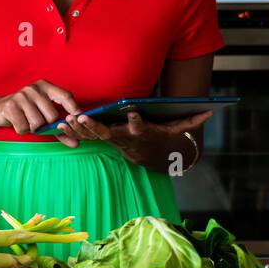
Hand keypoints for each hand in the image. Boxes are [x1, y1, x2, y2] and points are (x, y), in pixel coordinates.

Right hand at [0, 80, 80, 135]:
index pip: (66, 96)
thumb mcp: (43, 115)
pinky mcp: (10, 106)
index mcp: (45, 87)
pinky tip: (18, 122)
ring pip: (37, 123)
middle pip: (52, 116)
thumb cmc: (26, 112)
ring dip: (32, 128)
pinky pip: (23, 127)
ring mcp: (21, 96)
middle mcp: (34, 89)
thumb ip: (60, 128)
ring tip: (27, 122)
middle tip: (38, 123)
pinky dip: (21, 130)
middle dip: (46, 125)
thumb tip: (76, 143)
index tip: (78, 120)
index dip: (74, 109)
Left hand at [55, 110, 213, 161]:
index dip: (137, 120)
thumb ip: (191, 121)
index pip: (140, 126)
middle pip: (108, 133)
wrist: (151, 156)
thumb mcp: (178, 131)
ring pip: (92, 137)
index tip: (134, 112)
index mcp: (141, 133)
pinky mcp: (101, 140)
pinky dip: (71, 133)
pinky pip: (84, 138)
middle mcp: (124, 139)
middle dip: (95, 127)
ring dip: (78, 130)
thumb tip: (211, 111)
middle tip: (82, 118)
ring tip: (65, 121)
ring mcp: (111, 141)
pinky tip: (57, 126)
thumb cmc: (163, 137)